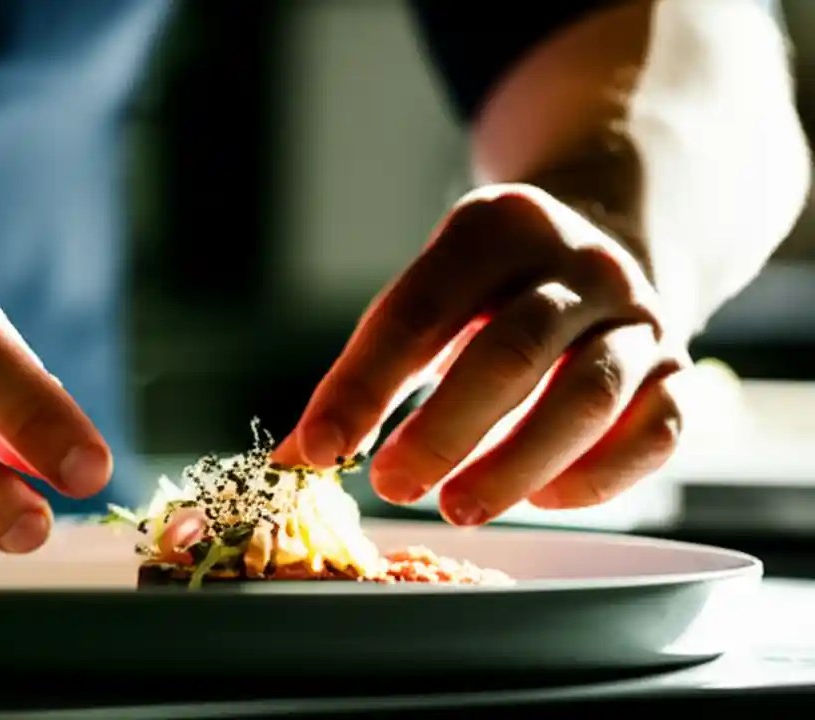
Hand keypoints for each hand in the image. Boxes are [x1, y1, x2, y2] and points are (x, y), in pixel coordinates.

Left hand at [277, 183, 691, 524]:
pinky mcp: (679, 371)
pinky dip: (596, 478)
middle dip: (443, 430)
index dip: (362, 386)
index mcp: (495, 228)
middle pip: (511, 353)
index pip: (418, 311)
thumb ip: (372, 367)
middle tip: (392, 484)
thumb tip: (300, 454)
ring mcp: (638, 317)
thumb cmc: (496, 285)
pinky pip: (654, 433)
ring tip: (456, 507)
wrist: (611, 238)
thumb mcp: (434, 290)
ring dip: (515, 465)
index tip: (317, 448)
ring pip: (586, 397)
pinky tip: (542, 499)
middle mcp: (578, 264)